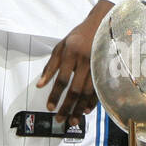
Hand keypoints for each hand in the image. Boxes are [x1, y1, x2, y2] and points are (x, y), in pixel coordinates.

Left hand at [36, 0, 113, 123]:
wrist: (101, 24)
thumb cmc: (78, 36)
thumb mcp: (61, 46)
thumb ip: (50, 66)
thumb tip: (40, 84)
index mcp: (71, 54)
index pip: (61, 79)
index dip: (55, 95)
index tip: (49, 107)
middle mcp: (85, 62)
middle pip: (75, 90)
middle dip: (67, 107)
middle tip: (60, 119)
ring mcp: (97, 67)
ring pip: (88, 93)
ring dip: (79, 109)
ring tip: (72, 120)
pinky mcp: (105, 70)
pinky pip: (98, 90)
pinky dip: (92, 102)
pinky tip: (86, 111)